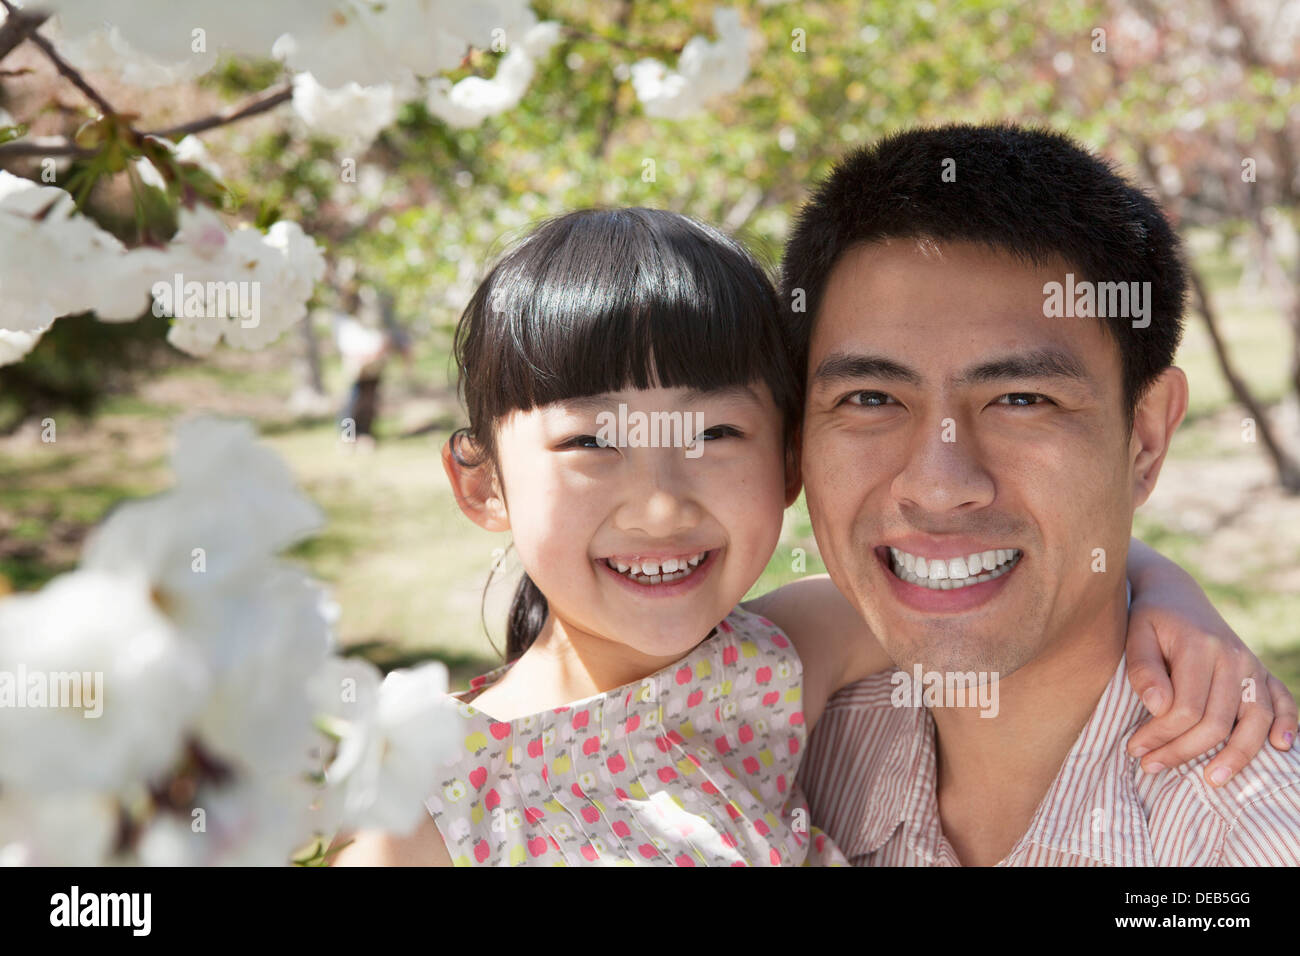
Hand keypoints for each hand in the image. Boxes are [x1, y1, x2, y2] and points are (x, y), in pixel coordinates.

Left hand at [1125, 597, 1296, 786]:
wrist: (1174, 593)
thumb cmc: (1148, 619)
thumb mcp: (1134, 634)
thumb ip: (1143, 669)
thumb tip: (1158, 707)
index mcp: (1199, 646)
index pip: (1185, 709)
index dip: (1160, 735)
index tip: (1135, 749)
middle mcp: (1233, 656)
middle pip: (1217, 721)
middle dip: (1183, 751)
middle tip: (1150, 766)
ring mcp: (1251, 664)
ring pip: (1254, 720)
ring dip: (1236, 755)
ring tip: (1211, 780)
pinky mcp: (1261, 670)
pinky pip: (1282, 701)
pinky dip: (1287, 724)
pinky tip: (1280, 747)